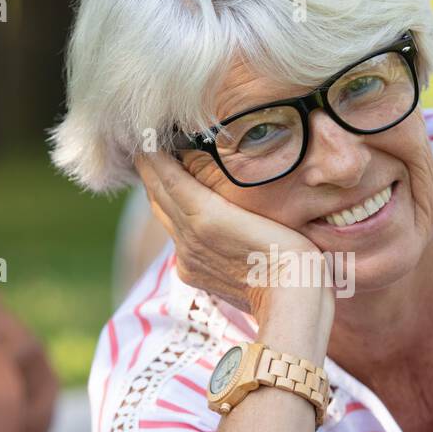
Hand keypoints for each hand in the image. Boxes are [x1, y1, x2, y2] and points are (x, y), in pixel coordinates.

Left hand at [133, 150, 325, 317]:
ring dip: (157, 192)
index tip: (146, 131)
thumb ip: (225, 187)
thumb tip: (201, 163)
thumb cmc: (288, 249)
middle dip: (149, 168)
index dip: (153, 152)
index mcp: (202, 214)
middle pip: (156, 193)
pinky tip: (179, 208)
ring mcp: (186, 256)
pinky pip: (175, 239)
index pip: (164, 175)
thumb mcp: (260, 209)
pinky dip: (172, 218)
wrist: (289, 300)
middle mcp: (186, 235)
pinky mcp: (191, 273)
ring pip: (163, 216)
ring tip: (157, 168)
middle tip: (143, 143)